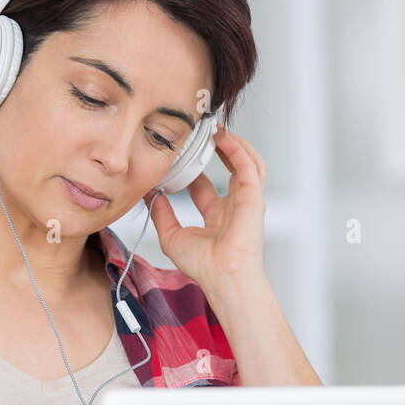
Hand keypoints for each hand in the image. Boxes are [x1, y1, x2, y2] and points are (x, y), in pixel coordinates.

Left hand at [143, 127, 267, 299]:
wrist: (223, 276)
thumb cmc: (203, 266)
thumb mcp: (171, 236)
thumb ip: (161, 214)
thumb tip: (150, 194)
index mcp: (216, 217)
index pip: (204, 187)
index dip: (192, 170)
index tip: (177, 157)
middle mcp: (233, 206)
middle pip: (229, 169)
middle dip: (217, 149)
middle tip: (201, 133)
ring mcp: (246, 200)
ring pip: (246, 162)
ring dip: (233, 143)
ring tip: (216, 128)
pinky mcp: (254, 196)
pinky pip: (250, 164)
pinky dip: (238, 148)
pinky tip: (223, 136)